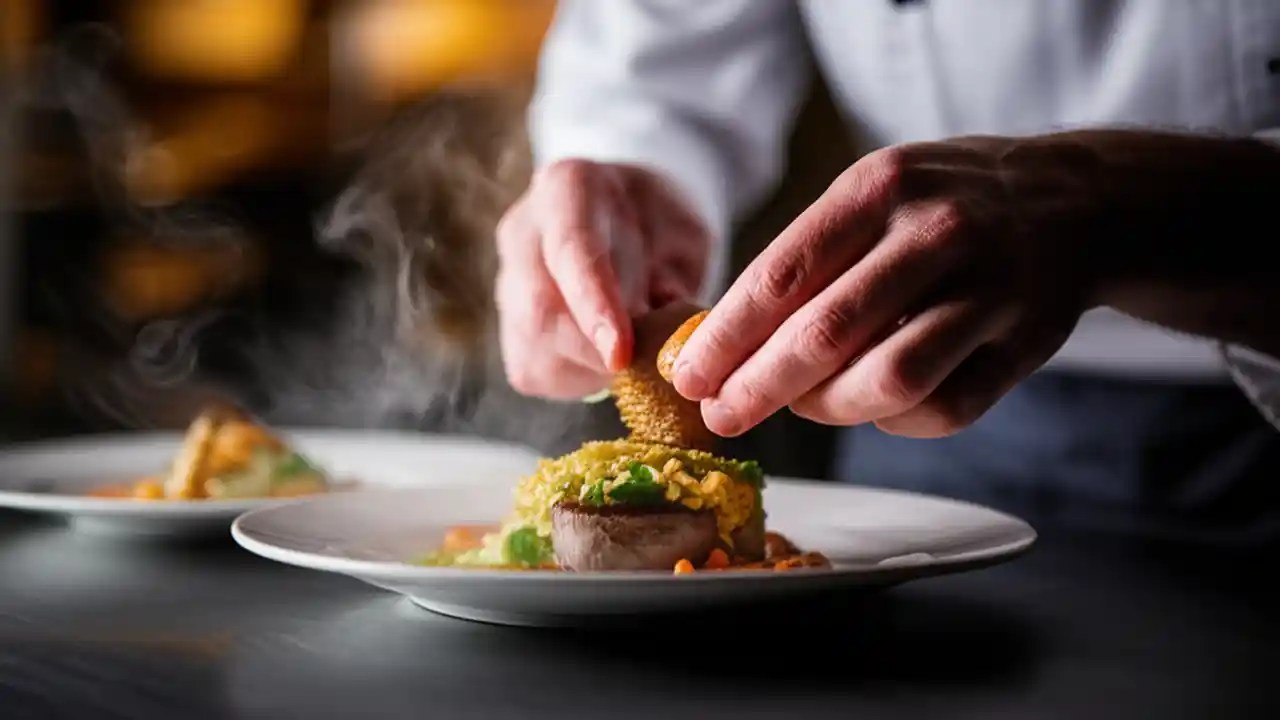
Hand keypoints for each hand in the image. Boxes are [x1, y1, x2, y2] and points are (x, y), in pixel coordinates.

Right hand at [495, 159, 709, 398]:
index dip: (594, 306)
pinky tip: (606, 364)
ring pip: (533, 347)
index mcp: (567, 188)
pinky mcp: (510, 326)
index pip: (571, 250)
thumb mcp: (685, 234)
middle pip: (539, 308)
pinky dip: (579, 381)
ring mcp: (508, 280)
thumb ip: (675, 278)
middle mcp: (523, 232)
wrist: (635, 221)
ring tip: (632, 358)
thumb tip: (663, 336)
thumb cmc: (662, 226)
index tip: (620, 353)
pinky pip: (534, 370)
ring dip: (589, 371)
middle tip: (640, 372)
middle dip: (591, 353)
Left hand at [671, 134, 1109, 437]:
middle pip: (824, 336)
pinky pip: (945, 408)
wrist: (1074, 201)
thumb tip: (725, 341)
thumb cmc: (941, 205)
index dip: (726, 337)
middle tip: (722, 416)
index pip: (781, 276)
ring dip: (827, 409)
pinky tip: (878, 403)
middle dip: (758, 387)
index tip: (688, 376)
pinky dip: (897, 420)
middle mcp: (934, 233)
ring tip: (801, 406)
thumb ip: (808, 258)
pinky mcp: (1027, 343)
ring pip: (888, 381)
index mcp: (879, 189)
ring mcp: (989, 289)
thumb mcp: (873, 195)